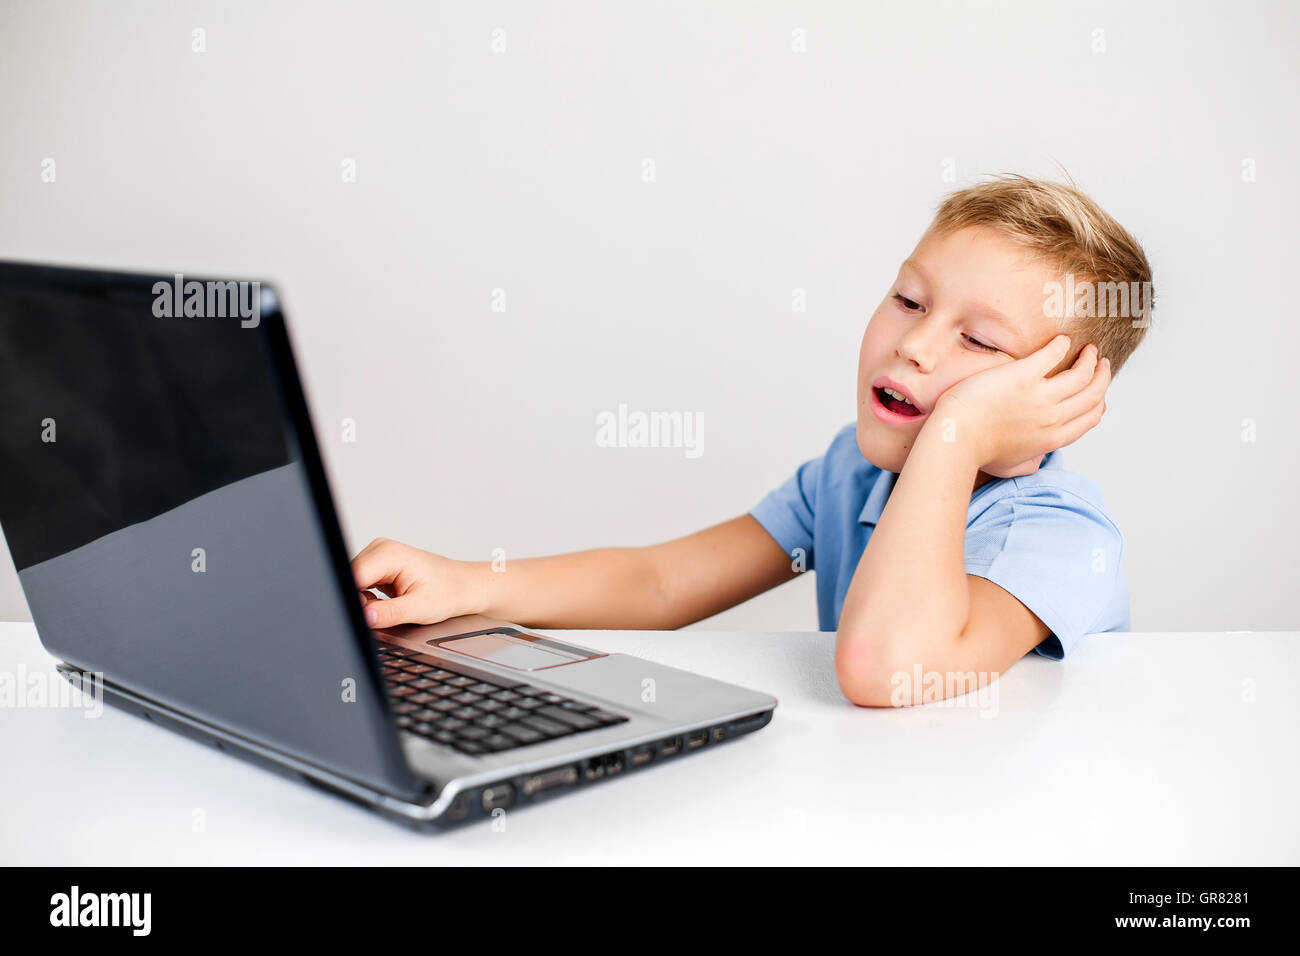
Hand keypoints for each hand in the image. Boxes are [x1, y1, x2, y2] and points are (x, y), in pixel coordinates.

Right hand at [351, 538, 483, 628]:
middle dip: (360, 601)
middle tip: (384, 612)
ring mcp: (378, 556)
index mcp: (389, 554)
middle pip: (350, 579)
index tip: (367, 614)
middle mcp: (381, 549)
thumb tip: (365, 617)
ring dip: (365, 600)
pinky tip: (387, 601)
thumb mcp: (419, 608)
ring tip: (392, 603)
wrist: (462, 586)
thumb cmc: (448, 592)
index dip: (355, 600)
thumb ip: (389, 613)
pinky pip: (360, 584)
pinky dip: (369, 598)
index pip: (353, 576)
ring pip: (353, 583)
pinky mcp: (378, 566)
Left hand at [930, 334, 1110, 477]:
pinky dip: (1062, 344)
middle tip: (1100, 363)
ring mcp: (1040, 397)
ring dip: (1089, 359)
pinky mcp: (1023, 376)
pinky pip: (1053, 354)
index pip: (1090, 417)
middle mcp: (1053, 418)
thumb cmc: (974, 452)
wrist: (955, 437)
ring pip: (1082, 374)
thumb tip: (1038, 460)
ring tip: (1087, 349)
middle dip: (1102, 377)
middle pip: (1092, 394)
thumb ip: (1030, 461)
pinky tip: (1060, 339)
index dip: (1098, 401)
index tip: (1096, 389)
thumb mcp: (1011, 466)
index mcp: (1053, 439)